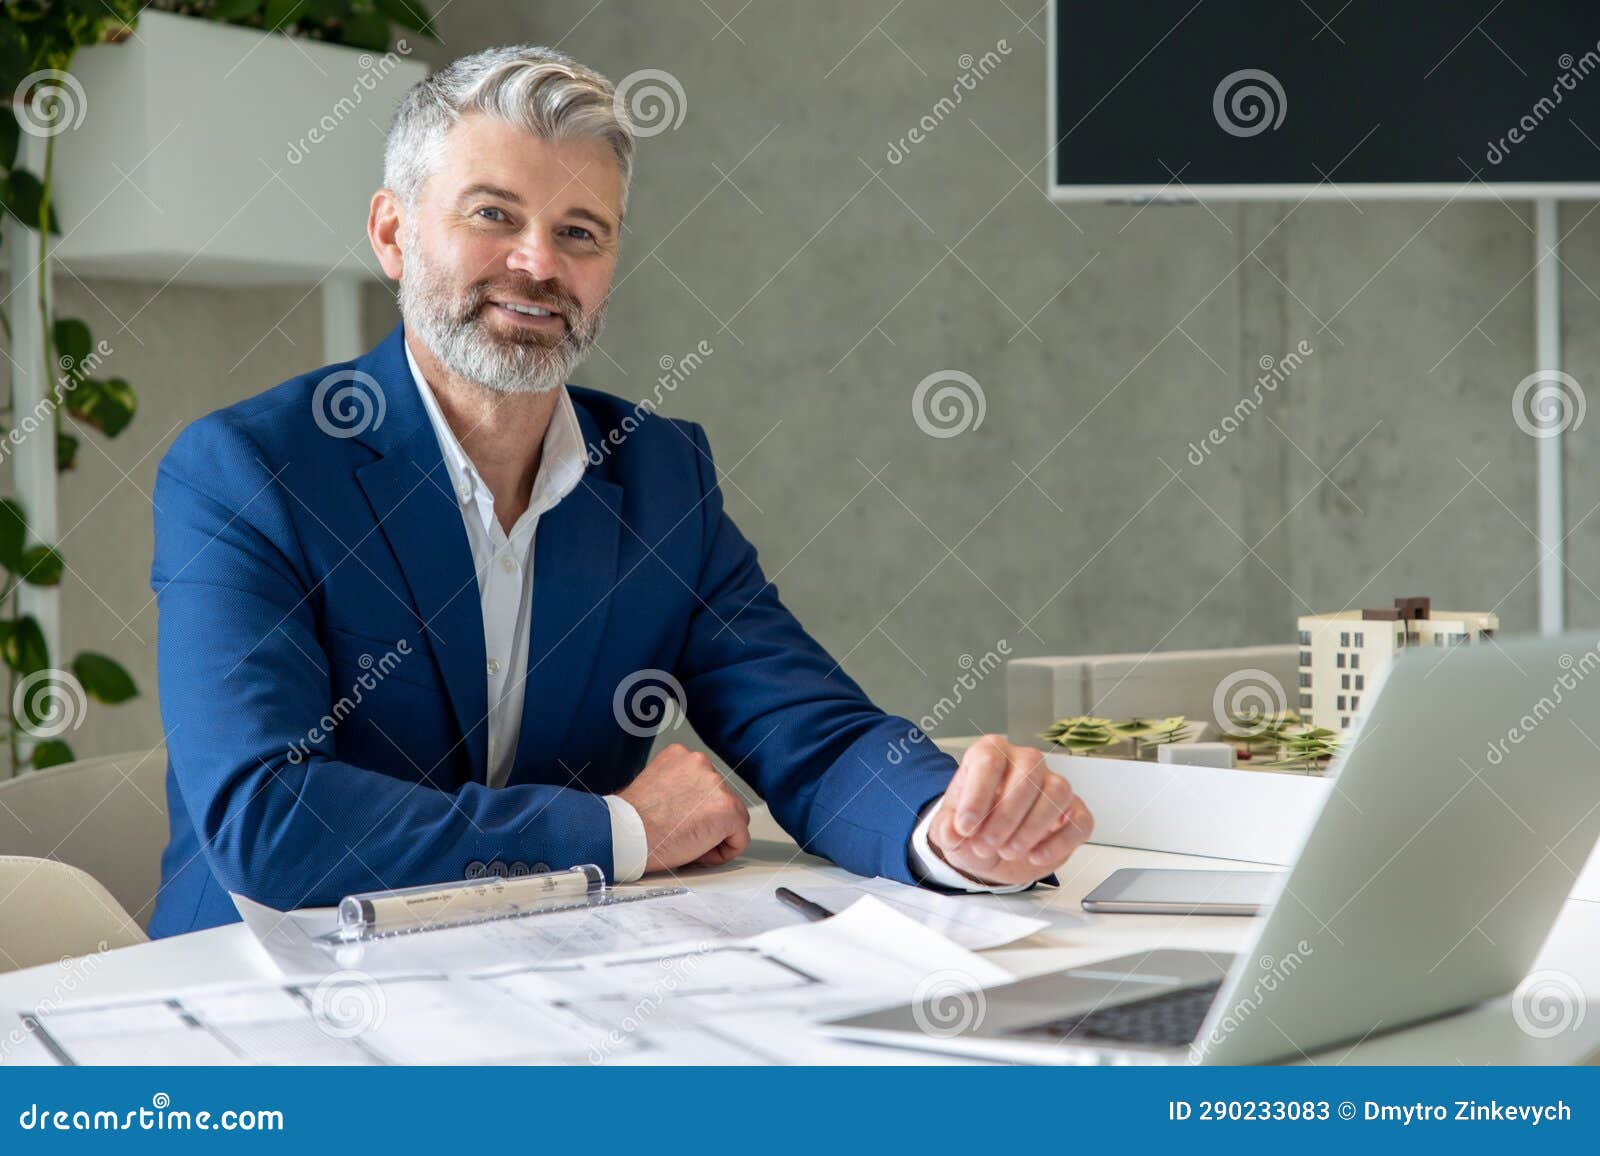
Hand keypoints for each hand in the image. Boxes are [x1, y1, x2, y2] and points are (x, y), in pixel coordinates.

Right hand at [616, 743, 750, 871]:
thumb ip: (677, 786)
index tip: (677, 820)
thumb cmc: (631, 820)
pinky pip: (740, 838)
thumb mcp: (653, 785)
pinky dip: (724, 852)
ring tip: (686, 841)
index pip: (706, 785)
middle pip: (722, 799)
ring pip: (733, 818)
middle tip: (680, 833)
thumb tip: (689, 803)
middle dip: (706, 820)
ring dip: (715, 834)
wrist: (626, 835)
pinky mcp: (728, 810)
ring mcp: (717, 786)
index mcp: (682, 755)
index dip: (694, 810)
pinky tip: (698, 852)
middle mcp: (701, 763)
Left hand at [926, 735, 1092, 887]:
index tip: (965, 826)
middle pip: (1027, 774)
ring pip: (1057, 792)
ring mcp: (1053, 784)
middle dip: (1005, 816)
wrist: (990, 850)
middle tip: (985, 846)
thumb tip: (953, 832)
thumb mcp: (951, 831)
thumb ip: (947, 830)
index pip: (989, 760)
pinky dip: (1059, 842)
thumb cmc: (973, 829)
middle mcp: (1025, 762)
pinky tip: (1035, 856)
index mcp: (990, 754)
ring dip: (1032, 827)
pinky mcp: (1074, 812)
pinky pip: (1079, 820)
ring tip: (1008, 851)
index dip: (977, 795)